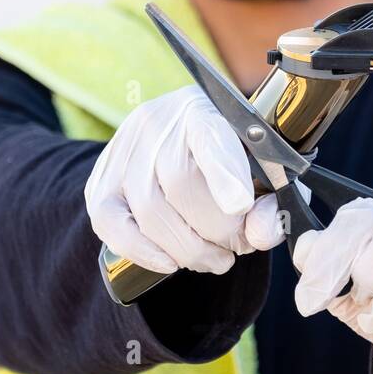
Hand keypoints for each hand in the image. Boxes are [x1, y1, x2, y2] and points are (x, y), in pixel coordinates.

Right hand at [85, 85, 285, 274]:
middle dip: (217, 230)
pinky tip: (169, 262)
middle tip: (236, 247)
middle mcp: (159, 123)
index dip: (224, 174)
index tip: (241, 204)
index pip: (209, 136)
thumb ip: (271, 202)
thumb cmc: (229, 156)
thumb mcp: (261, 170)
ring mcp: (124, 150)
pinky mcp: (101, 179)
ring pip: (150, 209)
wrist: (181, 138)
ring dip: (187, 249)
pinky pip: (109, 221)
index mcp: (205, 111)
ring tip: (214, 258)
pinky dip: (140, 250)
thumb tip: (261, 233)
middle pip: (182, 183)